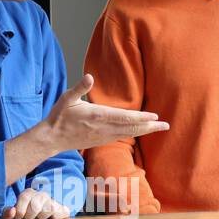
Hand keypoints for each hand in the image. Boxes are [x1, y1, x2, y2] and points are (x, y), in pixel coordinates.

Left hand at [2, 188, 68, 218]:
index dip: (20, 210)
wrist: (40, 215)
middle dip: (30, 216)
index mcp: (28, 193)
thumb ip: (7, 213)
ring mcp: (52, 201)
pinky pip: (60, 213)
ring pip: (48, 210)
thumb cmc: (23, 215)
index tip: (18, 218)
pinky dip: (55, 218)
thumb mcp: (13, 213)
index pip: (25, 197)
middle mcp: (41, 195)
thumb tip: (12, 212)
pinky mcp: (61, 209)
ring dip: (42, 218)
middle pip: (36, 206)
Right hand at [45, 74, 168, 150]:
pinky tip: (140, 132)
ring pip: (128, 134)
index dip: (141, 117)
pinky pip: (121, 137)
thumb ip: (79, 87)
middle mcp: (103, 128)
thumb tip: (89, 77)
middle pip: (131, 128)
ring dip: (144, 131)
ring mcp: (103, 136)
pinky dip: (133, 134)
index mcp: (97, 115)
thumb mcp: (67, 98)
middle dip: (149, 127)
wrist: (51, 139)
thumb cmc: (59, 116)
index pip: (124, 117)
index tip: (155, 116)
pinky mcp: (100, 141)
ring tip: (158, 128)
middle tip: (166, 125)